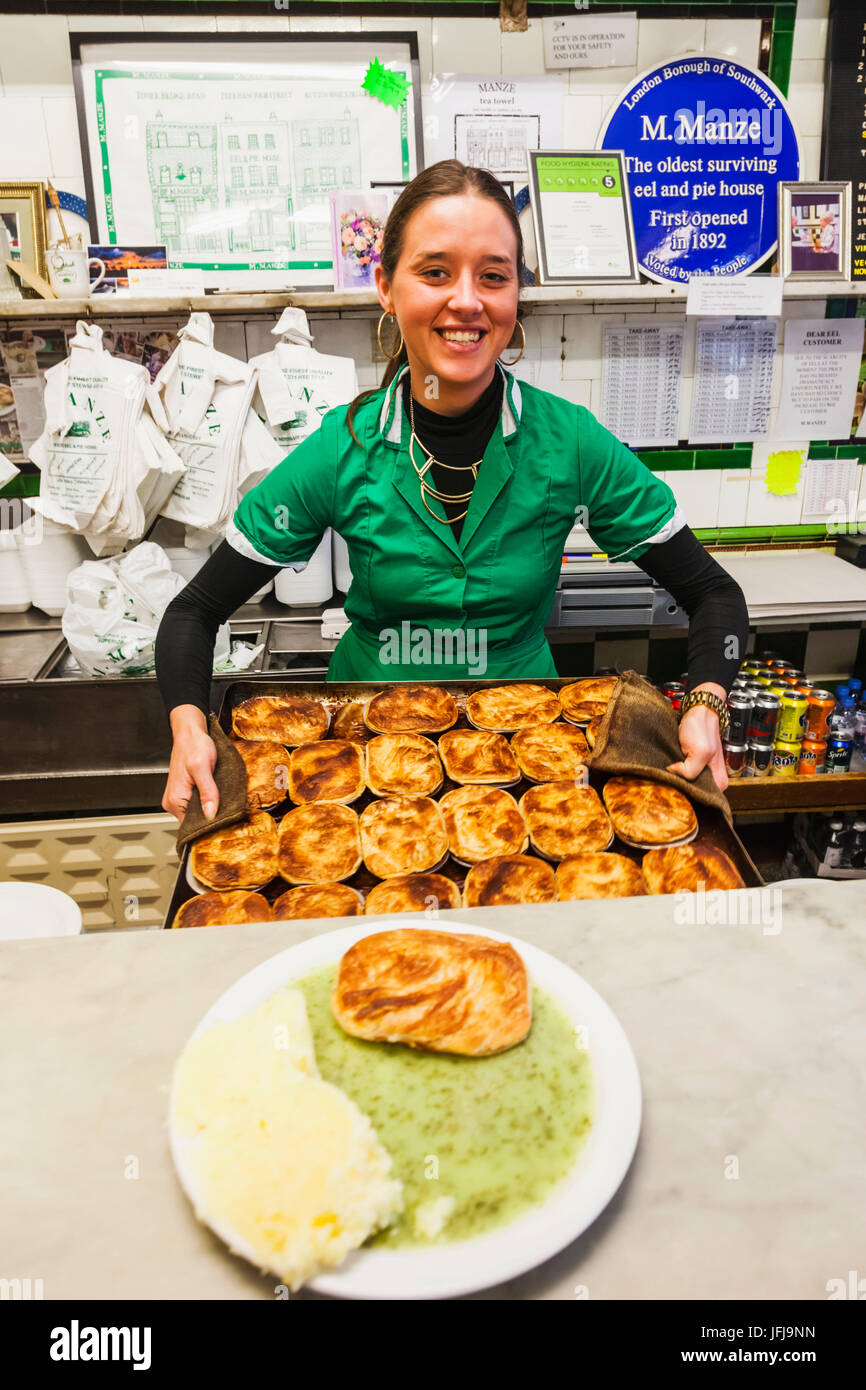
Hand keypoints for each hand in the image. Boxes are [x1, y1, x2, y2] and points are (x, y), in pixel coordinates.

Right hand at [162, 705, 218, 822]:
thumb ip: (208, 792)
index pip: (192, 826)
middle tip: (227, 807)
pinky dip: (207, 801)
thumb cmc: (194, 745)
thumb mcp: (203, 767)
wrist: (190, 733)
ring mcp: (177, 799)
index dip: (209, 824)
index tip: (224, 820)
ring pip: (197, 813)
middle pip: (195, 821)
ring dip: (210, 807)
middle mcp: (173, 803)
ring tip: (220, 798)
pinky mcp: (183, 794)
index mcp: (175, 800)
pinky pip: (196, 804)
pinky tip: (214, 794)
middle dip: (211, 815)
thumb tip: (211, 813)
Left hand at [667, 684, 727, 790]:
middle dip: (681, 785)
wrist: (699, 710)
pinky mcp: (692, 765)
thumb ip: (689, 770)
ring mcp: (702, 772)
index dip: (688, 791)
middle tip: (671, 774)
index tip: (677, 782)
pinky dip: (674, 769)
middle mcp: (712, 779)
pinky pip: (681, 773)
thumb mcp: (699, 751)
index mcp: (719, 781)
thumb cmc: (702, 727)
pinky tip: (670, 764)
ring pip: (686, 782)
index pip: (702, 798)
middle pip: (693, 791)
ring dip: (676, 776)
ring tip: (670, 767)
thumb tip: (674, 776)